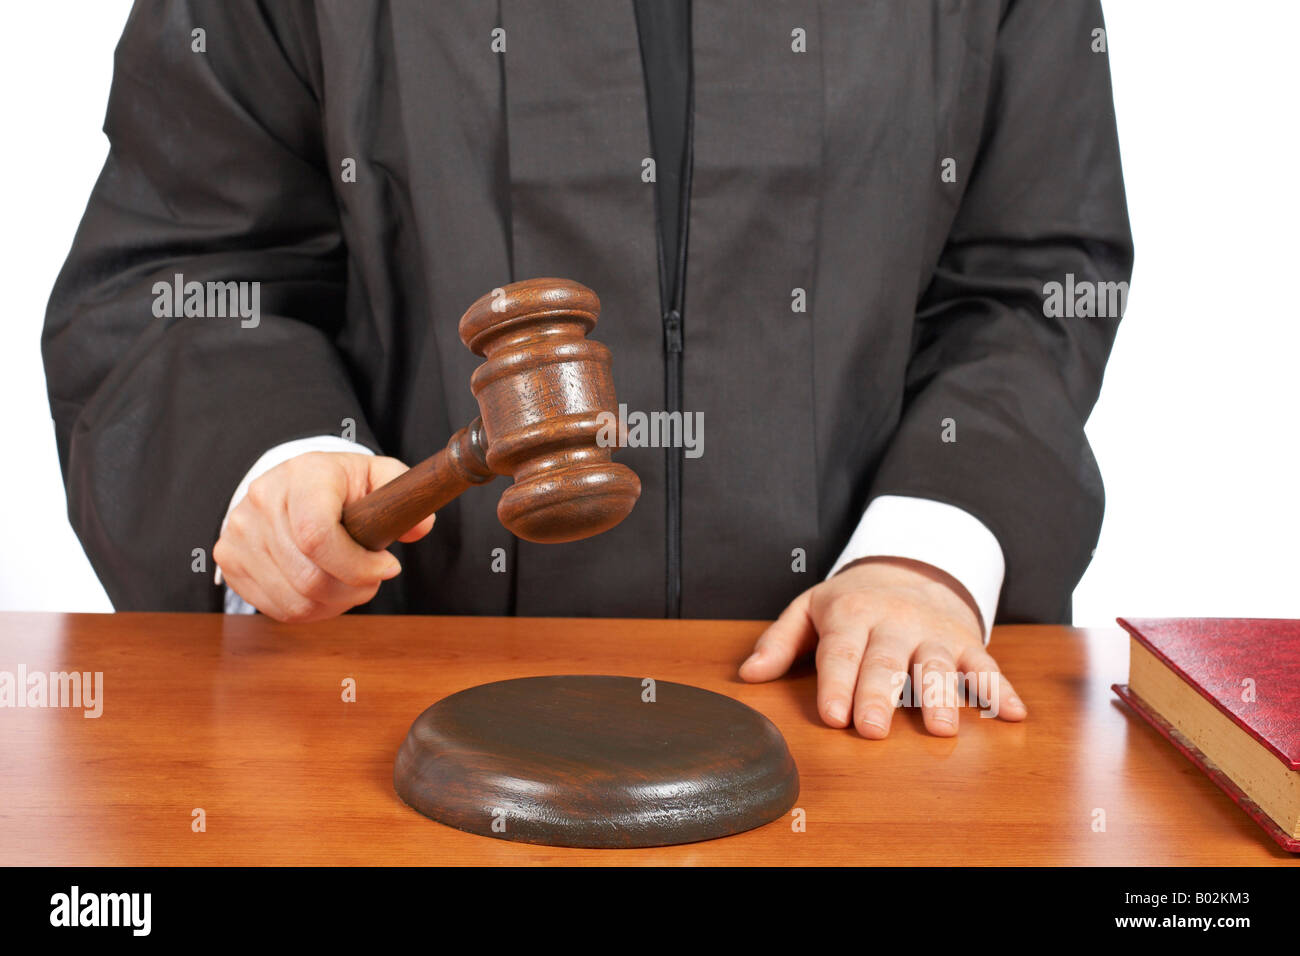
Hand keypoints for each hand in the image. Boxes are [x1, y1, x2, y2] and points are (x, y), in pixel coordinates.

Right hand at [213, 452, 434, 622]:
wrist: (291, 484)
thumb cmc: (342, 485)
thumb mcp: (378, 476)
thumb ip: (403, 493)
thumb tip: (420, 527)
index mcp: (303, 474)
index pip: (317, 535)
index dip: (358, 564)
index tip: (389, 566)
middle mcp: (262, 500)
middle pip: (310, 577)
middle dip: (354, 588)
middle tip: (372, 578)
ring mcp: (238, 532)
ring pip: (296, 600)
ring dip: (335, 602)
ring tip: (350, 582)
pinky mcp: (230, 560)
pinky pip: (278, 608)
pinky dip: (311, 609)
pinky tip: (325, 589)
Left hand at [739, 556, 1026, 735]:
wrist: (911, 565)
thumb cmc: (852, 601)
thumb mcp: (809, 609)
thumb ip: (780, 641)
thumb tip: (748, 675)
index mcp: (851, 611)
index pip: (841, 650)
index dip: (836, 682)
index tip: (832, 715)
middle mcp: (895, 621)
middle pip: (886, 660)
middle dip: (878, 695)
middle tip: (871, 731)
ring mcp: (934, 632)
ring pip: (938, 665)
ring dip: (940, 698)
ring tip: (940, 731)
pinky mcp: (967, 642)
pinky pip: (987, 666)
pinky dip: (1001, 691)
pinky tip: (1013, 715)